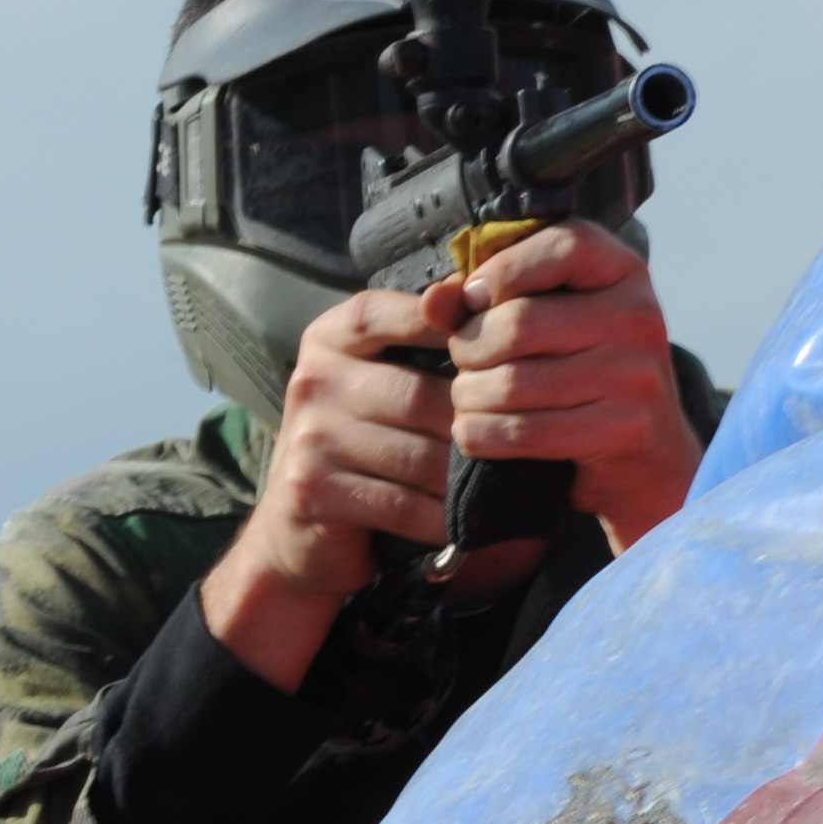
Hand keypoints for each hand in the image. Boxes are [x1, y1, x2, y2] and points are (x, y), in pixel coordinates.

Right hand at [199, 283, 472, 691]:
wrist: (295, 530)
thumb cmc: (361, 443)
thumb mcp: (380, 380)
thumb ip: (420, 340)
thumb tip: (470, 293)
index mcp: (330, 339)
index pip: (388, 314)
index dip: (445, 325)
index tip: (501, 345)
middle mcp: (313, 380)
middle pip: (421, 396)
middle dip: (477, 424)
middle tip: (527, 438)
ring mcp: (309, 437)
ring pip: (420, 456)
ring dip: (468, 476)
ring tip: (508, 481)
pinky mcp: (313, 491)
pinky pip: (404, 504)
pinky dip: (444, 517)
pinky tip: (468, 519)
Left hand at [448, 218, 701, 550]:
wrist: (650, 454)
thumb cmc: (582, 371)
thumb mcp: (549, 318)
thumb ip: (485, 300)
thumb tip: (432, 300)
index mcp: (624, 272)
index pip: (564, 247)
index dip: (504, 268)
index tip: (473, 298)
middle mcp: (639, 316)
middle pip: (521, 322)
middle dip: (469, 346)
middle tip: (462, 360)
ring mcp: (636, 375)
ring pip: (515, 382)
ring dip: (470, 395)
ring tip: (467, 396)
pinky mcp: (623, 429)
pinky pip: (525, 431)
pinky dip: (482, 433)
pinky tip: (474, 430)